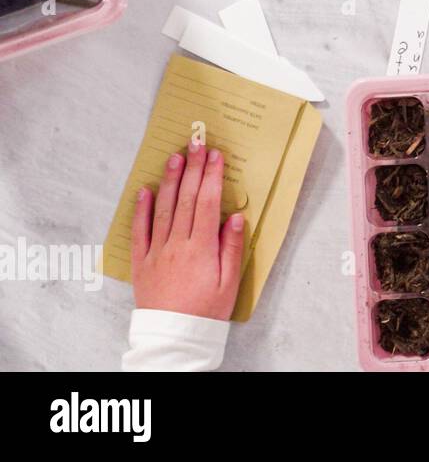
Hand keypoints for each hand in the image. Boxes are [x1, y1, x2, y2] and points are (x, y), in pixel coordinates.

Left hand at [131, 142, 244, 318]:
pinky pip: (140, 230)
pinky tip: (145, 190)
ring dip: (169, 180)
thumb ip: (232, 248)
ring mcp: (157, 251)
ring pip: (163, 208)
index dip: (211, 177)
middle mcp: (178, 244)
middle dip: (192, 169)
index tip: (215, 156)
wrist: (174, 336)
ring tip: (174, 157)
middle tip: (196, 144)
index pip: (207, 203)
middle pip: (185, 199)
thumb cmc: (206, 310)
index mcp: (202, 248)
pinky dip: (141, 208)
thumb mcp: (230, 283)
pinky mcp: (142, 261)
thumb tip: (235, 218)